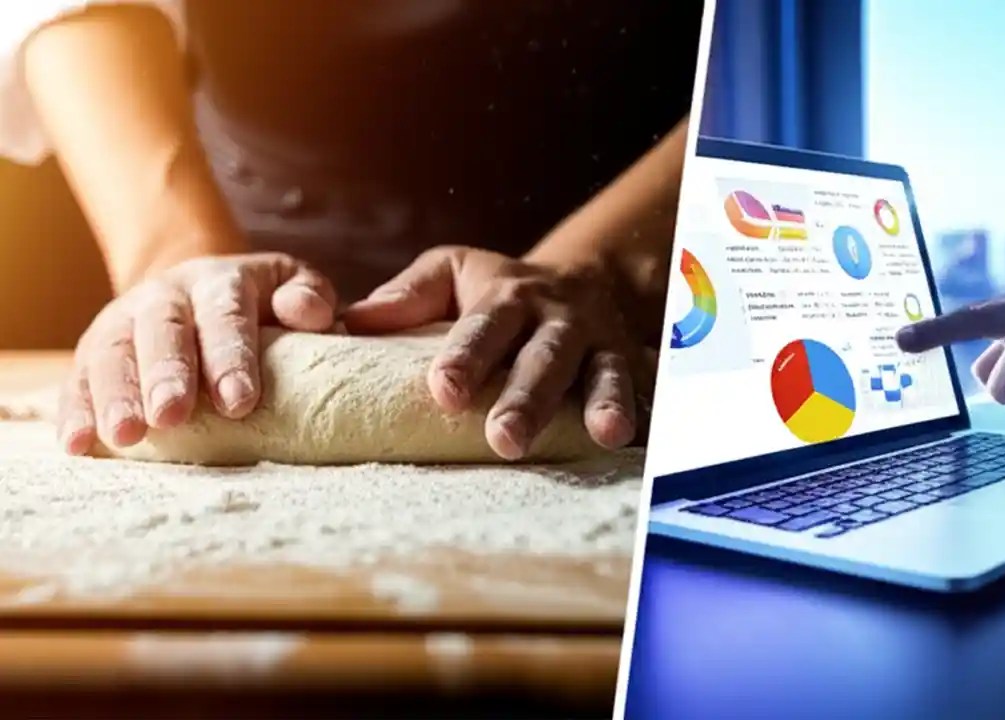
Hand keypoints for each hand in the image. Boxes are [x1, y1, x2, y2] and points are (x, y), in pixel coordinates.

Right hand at [59, 253, 337, 453]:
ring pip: (113, 352)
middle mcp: (166, 295)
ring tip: (126, 435)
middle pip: (162, 329)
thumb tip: (309, 313)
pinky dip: (75, 411)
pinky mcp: (93, 350)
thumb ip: (308, 297)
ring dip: (116, 395)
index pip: (225, 314)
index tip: (239, 402)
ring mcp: (123, 320)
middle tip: (172, 416)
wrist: (197, 288)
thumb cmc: (259, 303)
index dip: (231, 356)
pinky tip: (79, 445)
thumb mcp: (291, 286)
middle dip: (166, 374)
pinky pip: (78, 378)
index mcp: (220, 281)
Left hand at [343, 246, 650, 459]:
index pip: (484, 327)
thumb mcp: (454, 271)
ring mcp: (600, 343)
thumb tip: (352, 321)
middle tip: (504, 439)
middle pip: (543, 357)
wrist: (587, 278)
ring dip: (602, 402)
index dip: (466, 357)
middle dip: (528, 398)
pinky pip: (643, 387)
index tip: (444, 391)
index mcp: (507, 296)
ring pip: (601, 371)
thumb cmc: (500, 288)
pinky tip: (642, 437)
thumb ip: (409, 295)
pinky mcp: (631, 365)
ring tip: (602, 434)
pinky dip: (646, 408)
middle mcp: (557, 319)